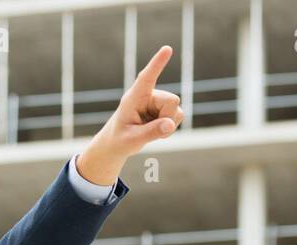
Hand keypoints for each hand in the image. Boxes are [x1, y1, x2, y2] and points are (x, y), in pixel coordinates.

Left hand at [77, 45, 183, 186]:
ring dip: (167, 125)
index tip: (167, 49)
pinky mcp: (165, 108)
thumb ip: (151, 132)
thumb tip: (170, 124)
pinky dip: (170, 128)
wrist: (118, 143)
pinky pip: (179, 117)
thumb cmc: (119, 139)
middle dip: (166, 118)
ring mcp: (158, 101)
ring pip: (177, 111)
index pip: (147, 77)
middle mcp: (148, 95)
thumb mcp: (132, 140)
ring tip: (149, 130)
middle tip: (147, 130)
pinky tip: (156, 130)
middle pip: (172, 101)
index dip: (157, 64)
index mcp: (134, 97)